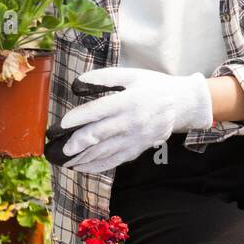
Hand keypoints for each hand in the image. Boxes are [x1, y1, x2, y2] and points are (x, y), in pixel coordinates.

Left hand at [55, 67, 214, 174]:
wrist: (182, 104)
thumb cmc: (155, 87)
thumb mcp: (132, 75)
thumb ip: (105, 77)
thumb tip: (78, 83)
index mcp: (129, 101)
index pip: (98, 111)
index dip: (78, 118)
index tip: (63, 124)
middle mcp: (131, 122)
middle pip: (100, 135)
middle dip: (78, 144)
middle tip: (61, 150)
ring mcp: (135, 138)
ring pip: (105, 152)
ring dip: (83, 158)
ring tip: (65, 161)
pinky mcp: (138, 149)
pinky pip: (115, 161)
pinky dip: (97, 166)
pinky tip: (82, 167)